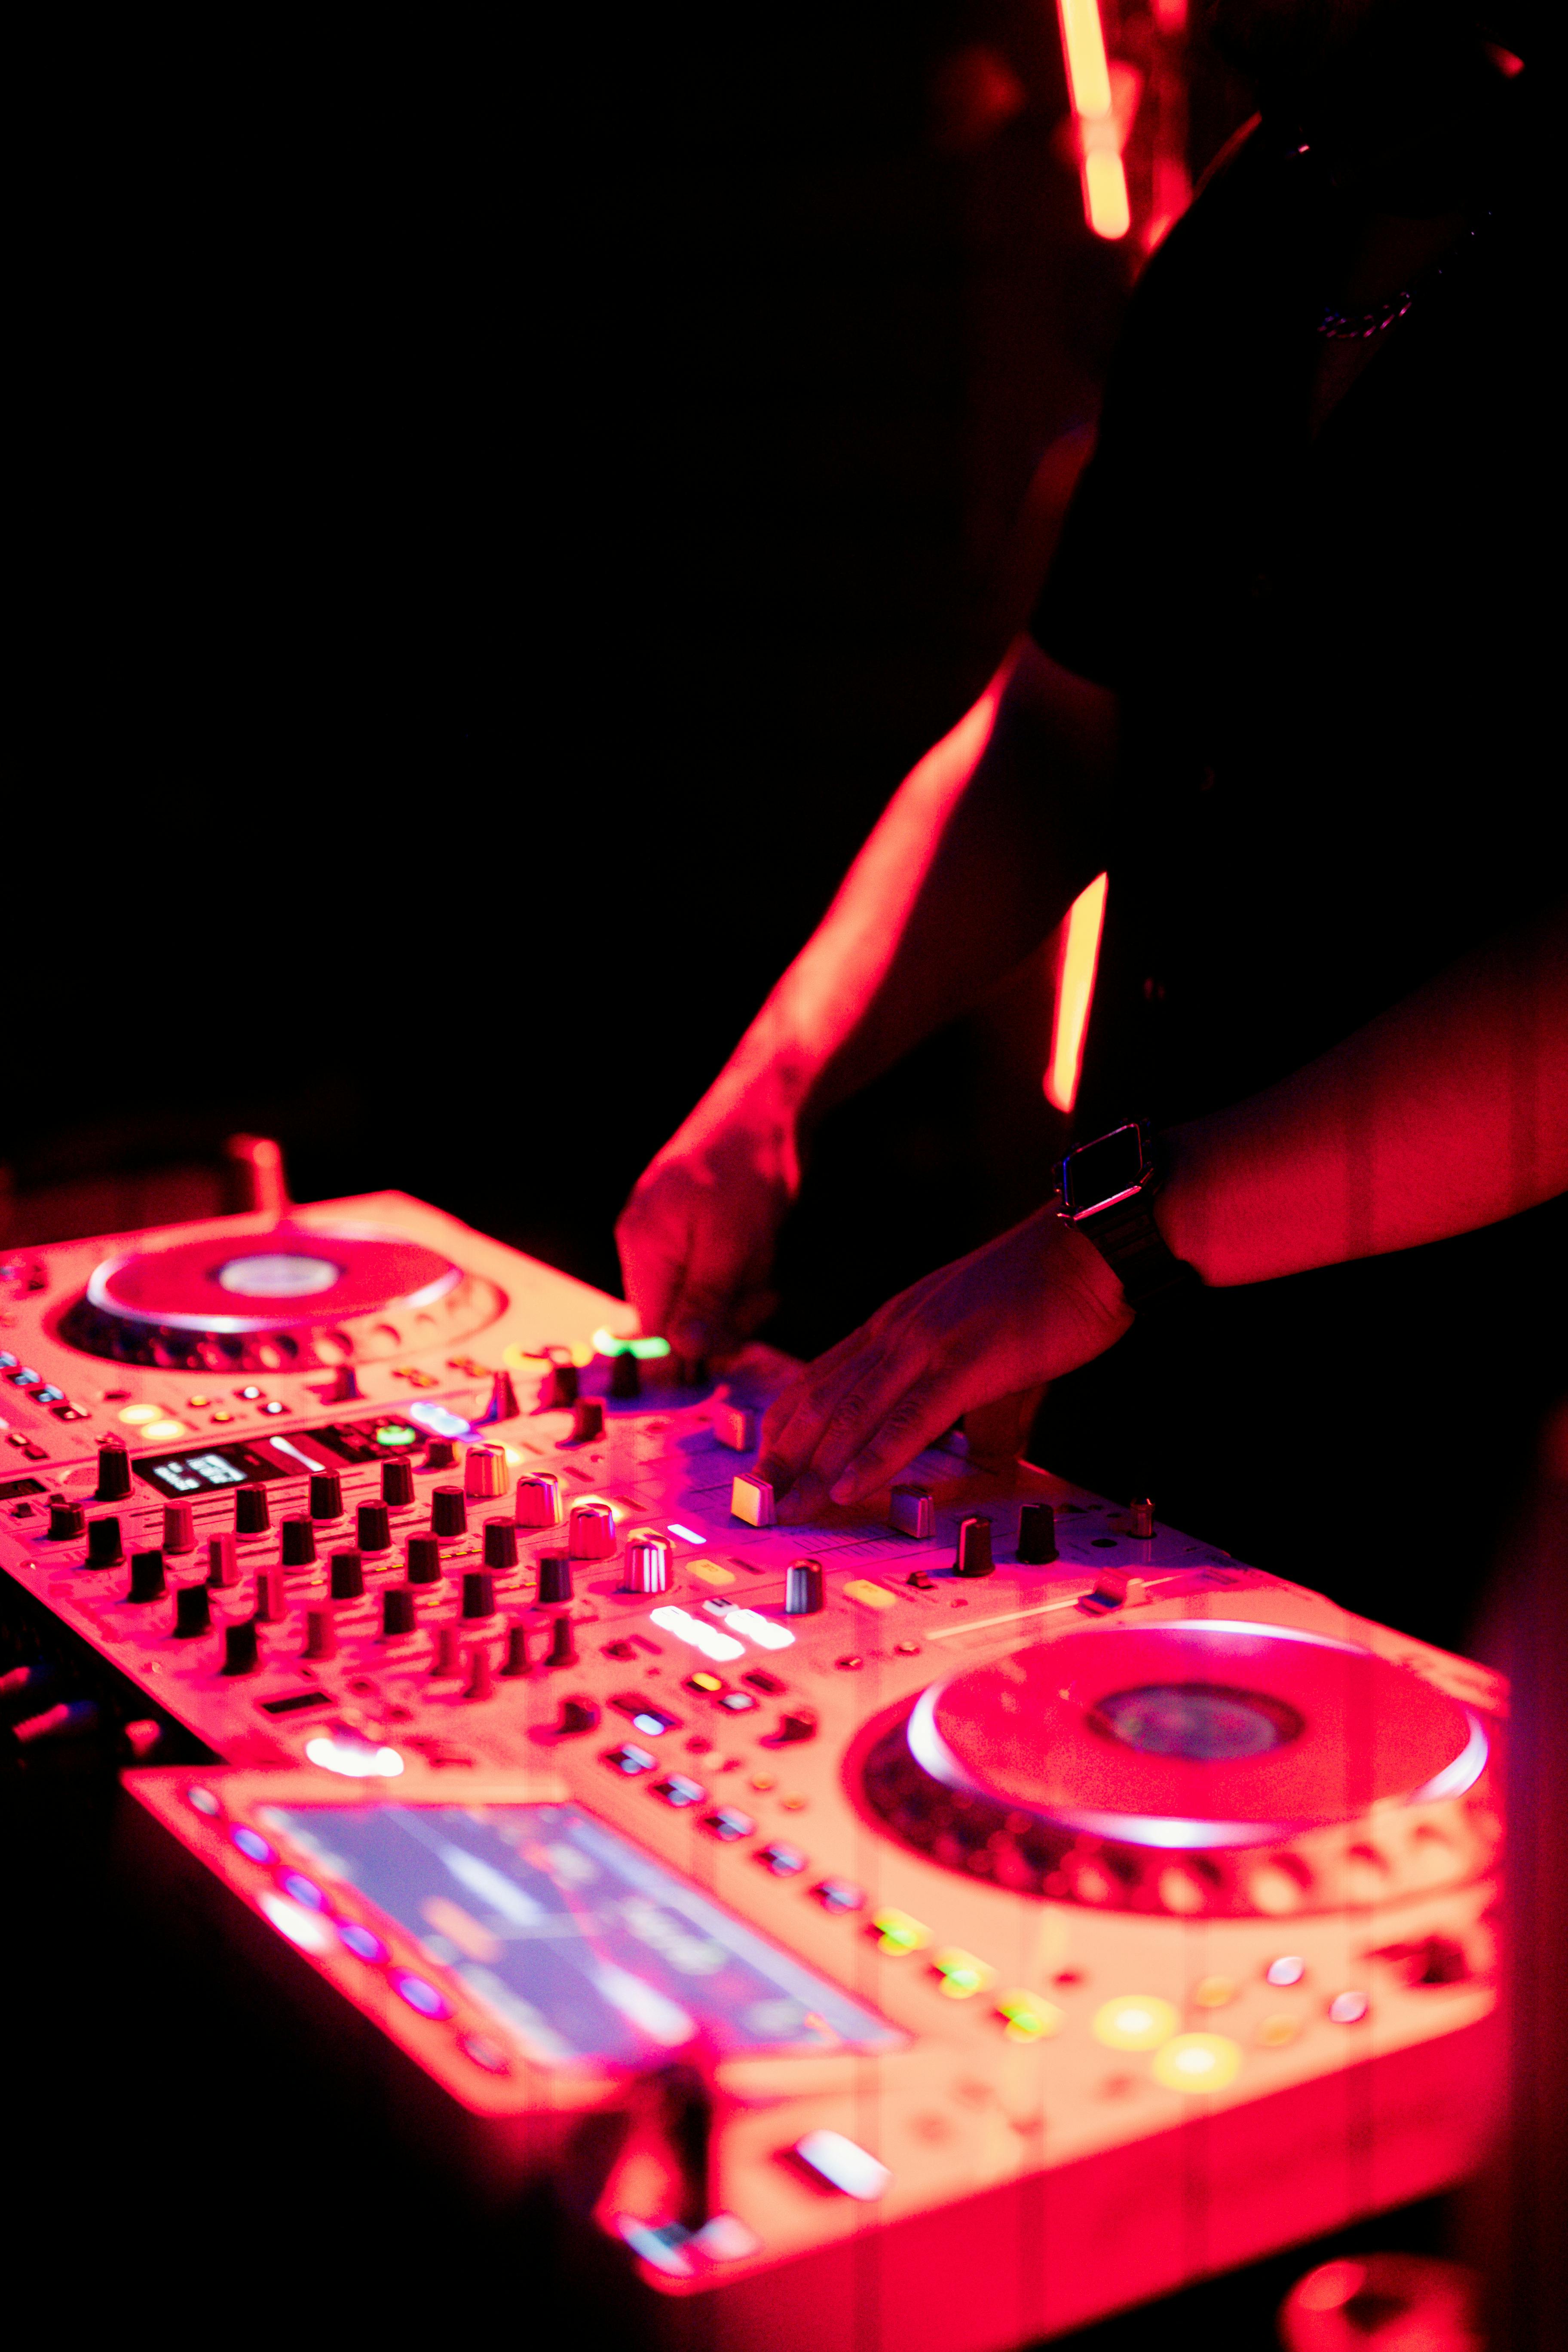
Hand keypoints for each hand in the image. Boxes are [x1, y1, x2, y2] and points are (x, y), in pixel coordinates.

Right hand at [616, 1095, 800, 1363]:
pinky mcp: (696, 1230)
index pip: (657, 1329)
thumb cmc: (746, 1169)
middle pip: (682, 1317)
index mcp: (642, 1247)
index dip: (702, 1338)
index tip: (745, 1316)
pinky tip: (758, 1244)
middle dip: (729, 1309)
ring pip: (706, 1297)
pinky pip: (717, 1273)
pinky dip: (743, 1269)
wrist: (767, 1107)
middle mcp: (647, 1245)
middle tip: (764, 1288)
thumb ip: (704, 1300)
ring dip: (742, 1287)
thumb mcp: (731, 1244)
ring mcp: (670, 1236)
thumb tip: (682, 1351)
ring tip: (760, 1250)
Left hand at [755, 1207, 1132, 1519]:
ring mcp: (928, 1344)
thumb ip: (979, 1407)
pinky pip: (908, 1419)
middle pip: (821, 1397)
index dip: (786, 1422)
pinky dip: (872, 1457)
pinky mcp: (966, 1363)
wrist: (1090, 1248)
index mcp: (898, 1323)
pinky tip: (846, 1487)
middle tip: (759, 1498)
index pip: (821, 1376)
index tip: (767, 1462)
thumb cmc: (1048, 1295)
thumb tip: (987, 1459)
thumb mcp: (992, 1352)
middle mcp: (898, 1330)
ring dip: (812, 1464)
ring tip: (784, 1505)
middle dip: (784, 1452)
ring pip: (852, 1411)